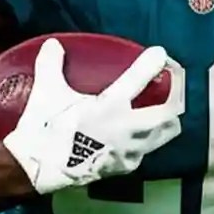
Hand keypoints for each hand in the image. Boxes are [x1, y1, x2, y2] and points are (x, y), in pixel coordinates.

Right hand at [3, 38, 182, 194]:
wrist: (37, 169)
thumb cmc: (44, 128)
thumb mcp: (47, 92)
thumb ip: (51, 65)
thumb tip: (52, 44)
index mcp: (111, 106)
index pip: (141, 78)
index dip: (154, 62)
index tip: (160, 54)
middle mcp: (128, 128)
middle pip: (170, 112)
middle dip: (175, 95)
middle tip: (171, 84)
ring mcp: (130, 150)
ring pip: (165, 134)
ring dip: (166, 120)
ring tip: (159, 109)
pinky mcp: (125, 167)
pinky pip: (146, 151)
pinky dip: (147, 140)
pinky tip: (136, 134)